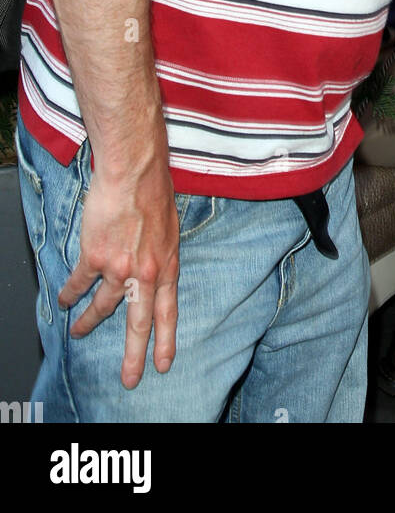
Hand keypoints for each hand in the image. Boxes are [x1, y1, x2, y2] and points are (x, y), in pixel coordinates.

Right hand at [58, 157, 179, 389]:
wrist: (134, 172)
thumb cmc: (155, 190)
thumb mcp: (170, 228)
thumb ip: (160, 253)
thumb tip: (152, 266)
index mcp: (166, 266)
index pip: (167, 312)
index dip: (165, 340)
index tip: (163, 363)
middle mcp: (145, 273)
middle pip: (138, 323)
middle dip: (134, 355)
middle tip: (130, 380)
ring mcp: (119, 268)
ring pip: (102, 306)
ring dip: (89, 321)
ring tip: (80, 332)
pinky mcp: (94, 257)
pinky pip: (79, 283)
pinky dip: (71, 292)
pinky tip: (66, 299)